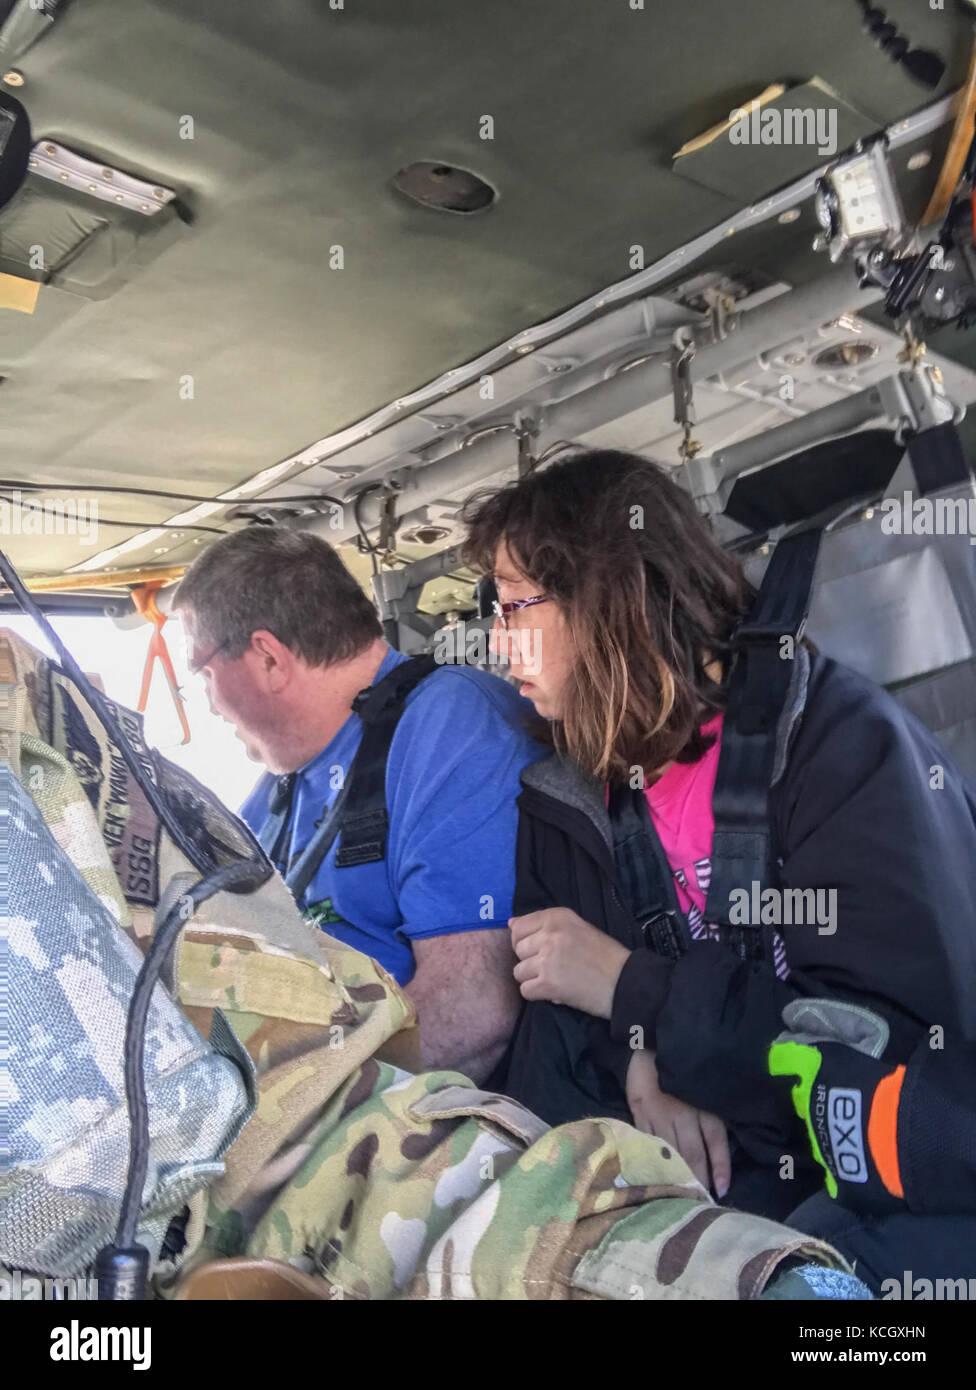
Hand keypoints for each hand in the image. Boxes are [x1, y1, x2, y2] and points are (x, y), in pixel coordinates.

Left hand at [509, 907, 629, 1017]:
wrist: (625, 982)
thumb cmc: (605, 955)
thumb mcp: (577, 928)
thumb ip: (544, 924)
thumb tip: (510, 923)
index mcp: (558, 917)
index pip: (519, 927)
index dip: (525, 941)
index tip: (541, 950)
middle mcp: (550, 934)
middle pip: (518, 950)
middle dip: (531, 961)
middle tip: (553, 967)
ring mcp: (547, 959)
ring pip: (518, 972)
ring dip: (533, 979)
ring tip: (555, 979)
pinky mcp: (548, 984)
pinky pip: (525, 990)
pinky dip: (537, 994)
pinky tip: (554, 992)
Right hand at [626, 1049, 730, 1198]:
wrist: (647, 1046)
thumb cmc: (681, 1070)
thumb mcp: (703, 1088)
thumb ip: (711, 1115)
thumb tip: (722, 1147)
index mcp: (701, 1106)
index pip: (715, 1141)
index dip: (719, 1166)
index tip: (722, 1189)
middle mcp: (682, 1113)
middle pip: (692, 1153)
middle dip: (698, 1178)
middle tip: (702, 1201)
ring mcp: (659, 1115)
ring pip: (670, 1151)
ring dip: (677, 1174)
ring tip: (681, 1196)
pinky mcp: (639, 1114)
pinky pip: (647, 1142)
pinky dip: (653, 1160)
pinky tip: (656, 1175)